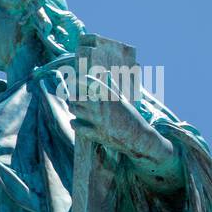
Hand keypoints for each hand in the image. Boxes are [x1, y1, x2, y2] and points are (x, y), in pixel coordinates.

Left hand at [72, 74, 181, 188]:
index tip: (74, 82)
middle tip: (71, 97)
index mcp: (111, 96)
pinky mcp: (97, 133)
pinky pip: (78, 126)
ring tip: (73, 108)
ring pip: (75, 109)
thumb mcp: (123, 100)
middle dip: (72, 96)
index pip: (90, 83)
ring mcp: (100, 120)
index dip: (79, 81)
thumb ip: (112, 87)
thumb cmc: (132, 118)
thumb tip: (105, 73)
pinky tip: (74, 122)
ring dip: (72, 108)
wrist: (139, 138)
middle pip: (78, 96)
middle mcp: (104, 106)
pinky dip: (74, 123)